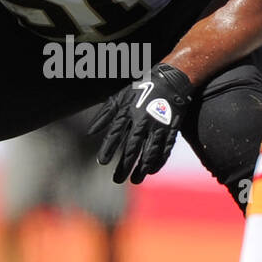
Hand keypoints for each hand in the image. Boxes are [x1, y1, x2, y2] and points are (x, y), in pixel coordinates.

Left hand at [89, 64, 194, 183]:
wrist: (170, 81)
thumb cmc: (141, 89)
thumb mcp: (119, 97)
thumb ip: (105, 115)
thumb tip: (90, 132)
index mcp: (129, 111)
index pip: (115, 134)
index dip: (108, 148)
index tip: (102, 162)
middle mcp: (143, 120)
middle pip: (132, 147)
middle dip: (124, 165)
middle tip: (117, 180)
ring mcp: (158, 126)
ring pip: (149, 151)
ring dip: (142, 167)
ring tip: (135, 179)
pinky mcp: (171, 130)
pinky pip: (165, 149)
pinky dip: (158, 161)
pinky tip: (151, 170)